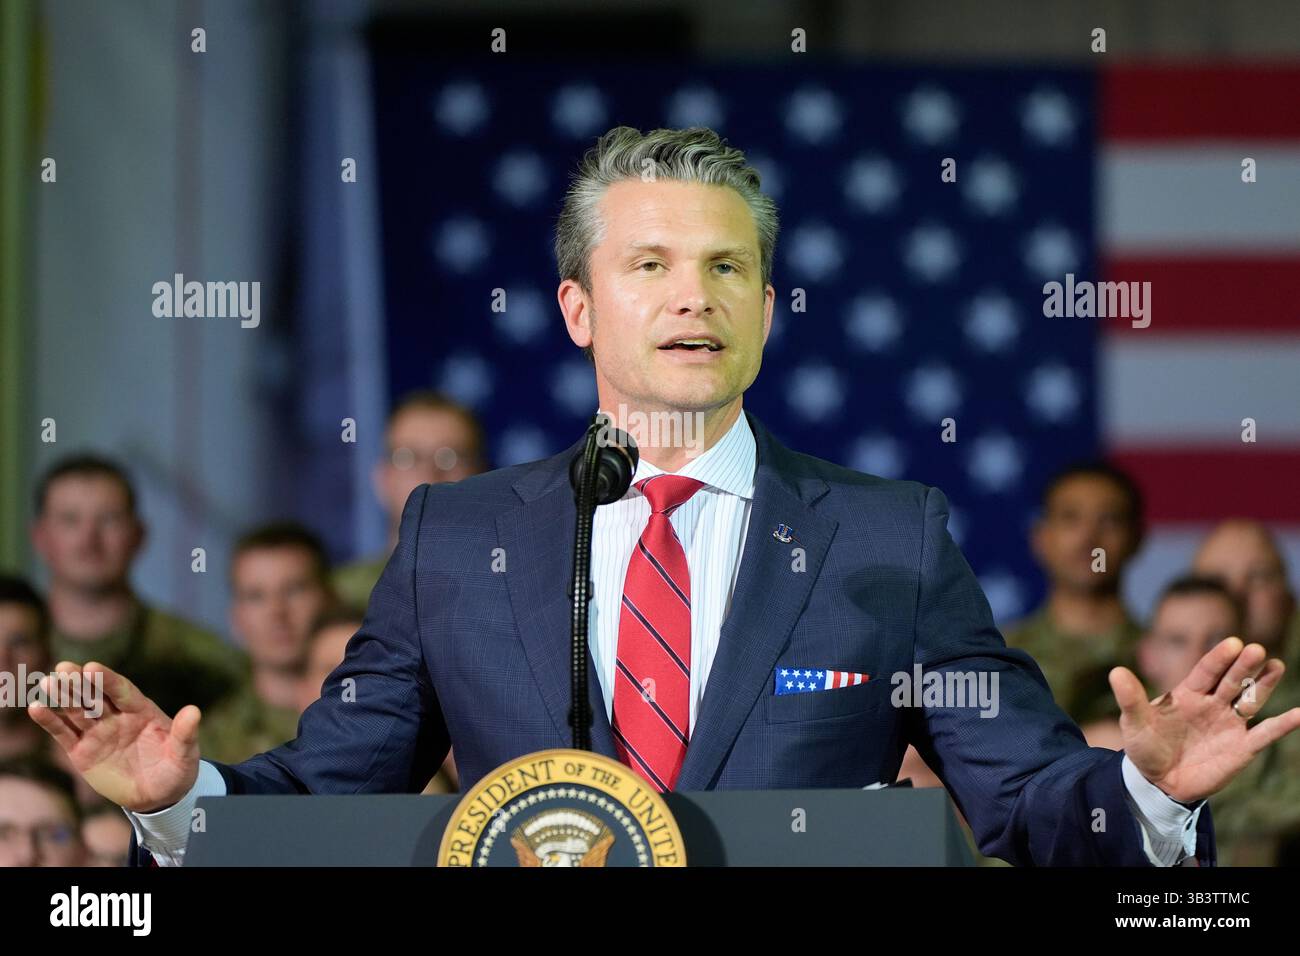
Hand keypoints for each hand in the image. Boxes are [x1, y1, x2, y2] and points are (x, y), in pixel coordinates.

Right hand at [27, 661, 200, 812]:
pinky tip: (37, 708)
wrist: (159, 796)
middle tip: (63, 668)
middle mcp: (117, 716)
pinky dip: (50, 721)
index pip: (122, 690)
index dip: (107, 679)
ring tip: (47, 683)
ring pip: (77, 711)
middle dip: (81, 682)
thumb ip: (185, 734)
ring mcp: (98, 732)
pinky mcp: (82, 751)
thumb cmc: (176, 769)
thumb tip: (194, 711)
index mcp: (142, 710)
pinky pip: (64, 734)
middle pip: (96, 696)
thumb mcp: (185, 753)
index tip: (92, 667)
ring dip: (62, 697)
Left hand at [1111, 637, 1299, 802]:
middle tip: (1257, 650)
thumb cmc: (1145, 747)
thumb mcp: (1134, 722)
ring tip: (1276, 665)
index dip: (1219, 658)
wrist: (1158, 781)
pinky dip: (1283, 724)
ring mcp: (1229, 724)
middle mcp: (1212, 704)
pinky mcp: (1242, 747)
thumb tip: (1115, 670)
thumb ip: (1130, 698)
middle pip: (1232, 680)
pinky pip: (1265, 733)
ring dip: (1264, 685)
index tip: (1233, 642)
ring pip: (1251, 699)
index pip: (1206, 671)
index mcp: (1188, 693)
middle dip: (1244, 666)